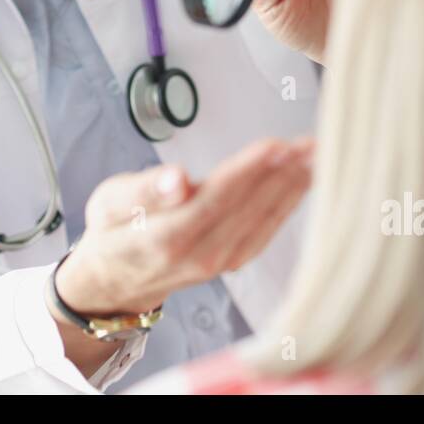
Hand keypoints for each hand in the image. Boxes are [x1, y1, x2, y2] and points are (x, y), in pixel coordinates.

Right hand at [54, 137, 314, 316]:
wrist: (116, 280)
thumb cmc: (113, 230)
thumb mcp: (109, 202)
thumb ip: (144, 189)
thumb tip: (177, 179)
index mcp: (167, 237)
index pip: (216, 198)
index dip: (249, 171)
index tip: (276, 145)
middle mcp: (199, 254)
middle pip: (248, 207)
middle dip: (282, 172)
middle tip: (309, 143)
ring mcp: (220, 261)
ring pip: (264, 218)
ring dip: (292, 185)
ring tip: (314, 154)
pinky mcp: (232, 260)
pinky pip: (266, 229)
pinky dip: (287, 203)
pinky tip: (301, 180)